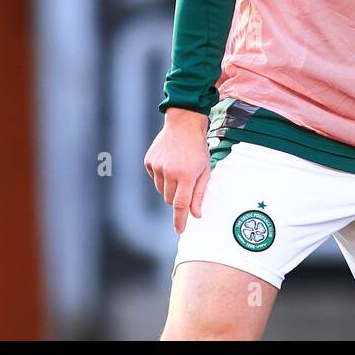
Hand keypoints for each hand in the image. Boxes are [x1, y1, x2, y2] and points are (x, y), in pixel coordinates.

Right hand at [144, 108, 210, 232]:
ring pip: (161, 190)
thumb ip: (199, 194)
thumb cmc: (198, 149)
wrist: (184, 123)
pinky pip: (154, 178)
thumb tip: (196, 215)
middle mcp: (170, 172)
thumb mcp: (205, 170)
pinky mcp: (149, 161)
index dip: (179, 220)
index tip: (179, 231)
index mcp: (187, 175)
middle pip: (170, 199)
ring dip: (169, 186)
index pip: (181, 205)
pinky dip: (161, 175)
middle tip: (186, 182)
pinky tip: (169, 162)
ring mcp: (157, 166)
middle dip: (178, 197)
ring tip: (178, 169)